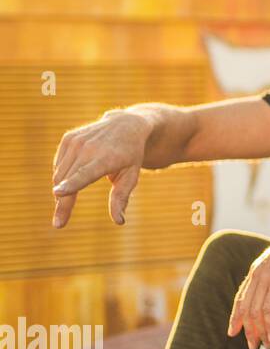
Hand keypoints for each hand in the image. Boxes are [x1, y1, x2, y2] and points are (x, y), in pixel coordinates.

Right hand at [51, 110, 151, 227]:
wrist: (126, 125)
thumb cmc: (131, 156)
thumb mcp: (131, 176)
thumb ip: (121, 198)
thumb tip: (119, 222)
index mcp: (106, 158)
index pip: (86, 173)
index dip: (71, 184)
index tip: (58, 193)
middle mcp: (89, 148)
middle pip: (68, 180)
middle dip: (62, 203)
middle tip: (59, 223)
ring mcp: (77, 141)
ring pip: (60, 174)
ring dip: (61, 191)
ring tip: (66, 205)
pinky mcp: (68, 139)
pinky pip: (59, 165)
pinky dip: (61, 176)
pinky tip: (71, 179)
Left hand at [227, 216, 269, 348]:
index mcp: (258, 272)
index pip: (241, 298)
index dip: (236, 316)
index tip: (233, 332)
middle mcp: (257, 275)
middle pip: (246, 308)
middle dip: (248, 329)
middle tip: (252, 346)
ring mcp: (265, 278)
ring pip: (256, 312)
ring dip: (260, 331)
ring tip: (267, 344)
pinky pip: (269, 310)